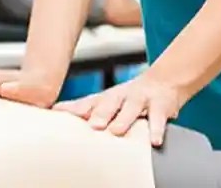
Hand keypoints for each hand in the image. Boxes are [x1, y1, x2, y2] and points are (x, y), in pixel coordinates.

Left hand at [54, 71, 183, 145]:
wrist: (165, 81)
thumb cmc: (129, 98)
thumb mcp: (108, 101)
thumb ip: (86, 109)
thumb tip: (56, 113)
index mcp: (107, 97)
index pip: (88, 102)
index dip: (74, 108)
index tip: (59, 113)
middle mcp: (122, 96)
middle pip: (110, 102)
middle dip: (101, 113)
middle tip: (93, 125)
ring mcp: (141, 99)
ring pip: (132, 107)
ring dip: (124, 118)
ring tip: (117, 130)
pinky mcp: (160, 106)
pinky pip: (158, 118)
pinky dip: (156, 129)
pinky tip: (154, 140)